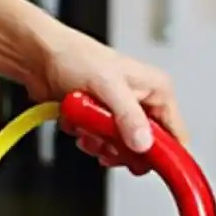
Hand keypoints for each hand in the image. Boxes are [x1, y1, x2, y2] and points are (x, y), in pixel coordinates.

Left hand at [23, 28, 188, 173]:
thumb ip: (128, 116)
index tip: (145, 160)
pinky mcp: (103, 122)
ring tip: (88, 127)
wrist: (39, 55)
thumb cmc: (74, 55)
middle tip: (107, 139)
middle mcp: (144, 103)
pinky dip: (89, 141)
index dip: (165, 153)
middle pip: (149, 148)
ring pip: (124, 150)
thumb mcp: (107, 85)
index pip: (176, 135)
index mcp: (158, 90)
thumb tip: (144, 142)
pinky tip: (80, 125)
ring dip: (102, 144)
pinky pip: (104, 146)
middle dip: (124, 149)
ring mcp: (123, 114)